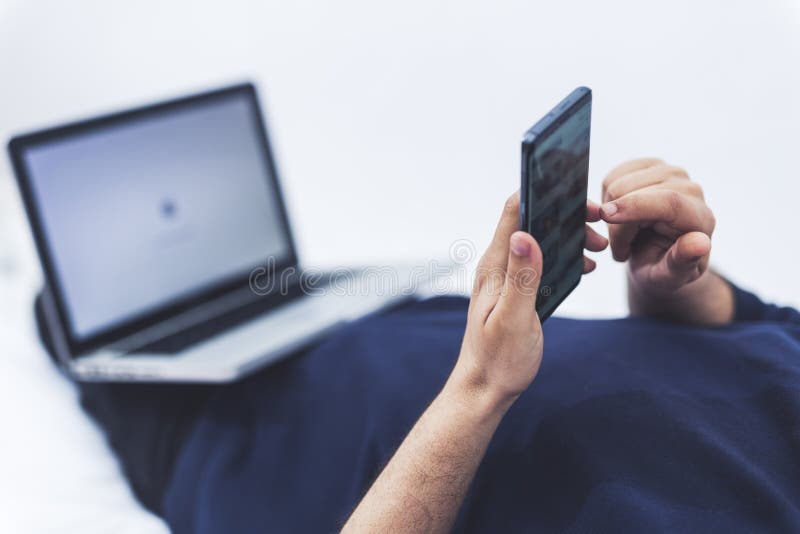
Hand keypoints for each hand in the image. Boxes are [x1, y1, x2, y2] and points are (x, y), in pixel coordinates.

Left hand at [453, 192, 606, 403]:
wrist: (486, 388)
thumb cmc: (499, 359)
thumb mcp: (514, 319)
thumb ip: (521, 277)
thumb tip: (524, 234)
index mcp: (494, 265)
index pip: (515, 210)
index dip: (546, 194)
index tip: (581, 201)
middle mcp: (498, 264)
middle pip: (532, 220)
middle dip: (567, 216)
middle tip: (600, 230)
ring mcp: (507, 276)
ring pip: (540, 239)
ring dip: (570, 237)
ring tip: (599, 249)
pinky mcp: (517, 289)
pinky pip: (542, 260)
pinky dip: (565, 256)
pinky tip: (585, 266)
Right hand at [600, 158, 732, 323]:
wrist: (657, 257)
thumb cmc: (661, 271)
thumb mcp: (669, 278)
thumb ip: (682, 263)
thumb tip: (699, 243)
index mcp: (699, 218)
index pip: (668, 202)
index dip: (634, 206)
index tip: (605, 216)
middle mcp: (690, 189)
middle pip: (635, 192)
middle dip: (617, 224)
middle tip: (622, 249)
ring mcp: (670, 173)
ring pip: (619, 183)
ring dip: (611, 213)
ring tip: (623, 234)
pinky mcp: (650, 165)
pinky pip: (613, 177)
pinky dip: (607, 199)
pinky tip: (621, 215)